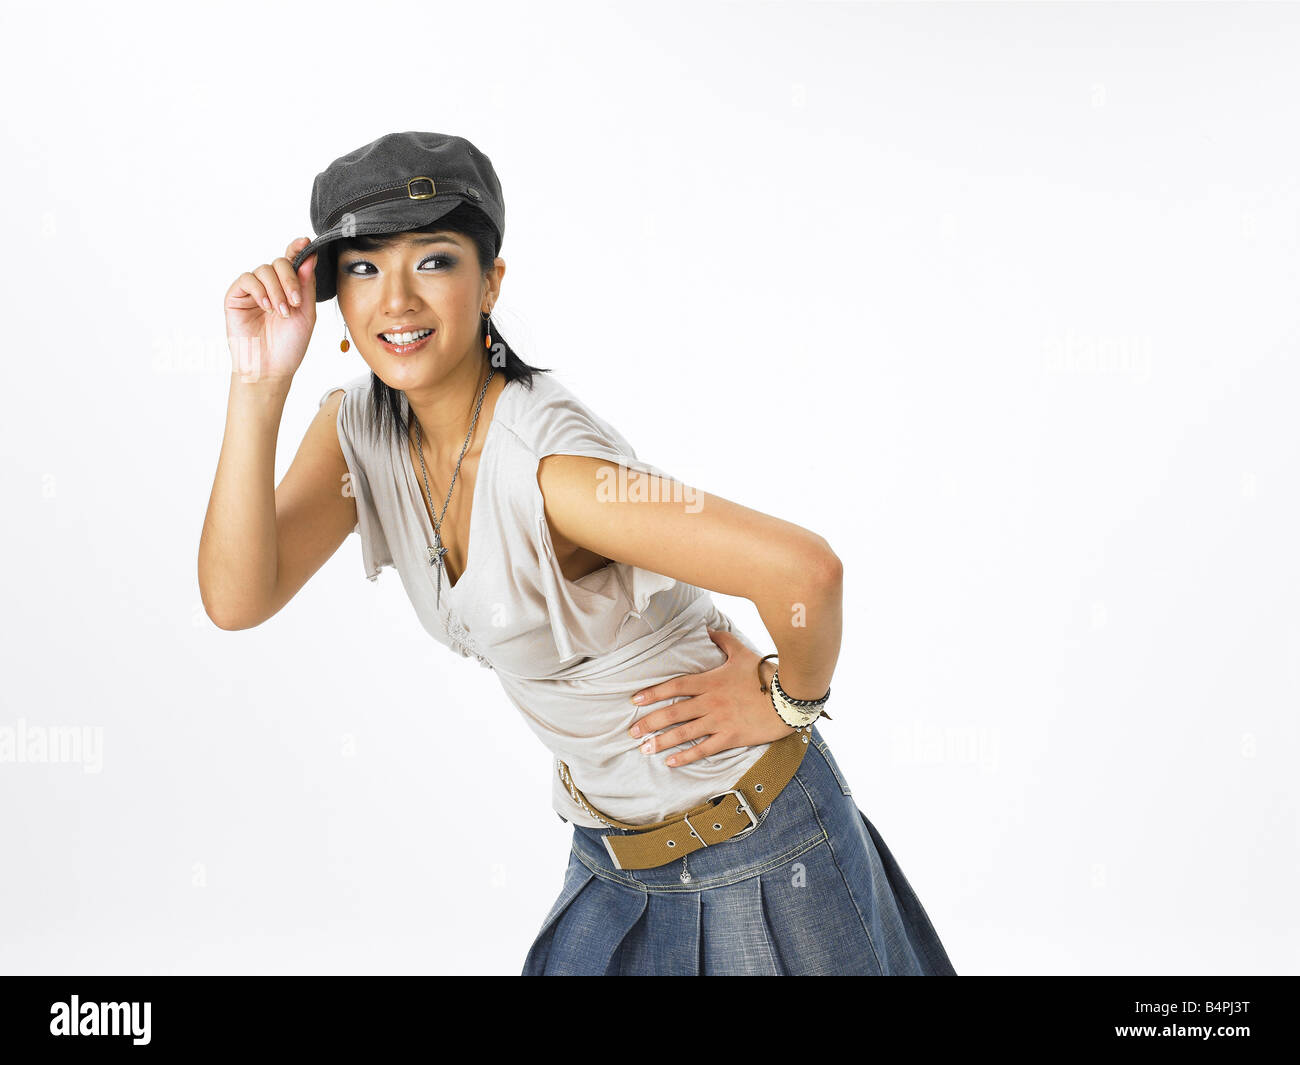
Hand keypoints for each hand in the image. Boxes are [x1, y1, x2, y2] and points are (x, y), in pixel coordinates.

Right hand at [225, 237, 317, 382]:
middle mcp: (270, 286)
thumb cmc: (289, 345)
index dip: (297, 249)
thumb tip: (309, 255)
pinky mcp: (236, 296)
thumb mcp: (305, 313)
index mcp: (289, 288)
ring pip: (264, 270)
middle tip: (294, 303)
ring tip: (281, 312)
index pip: (292, 261)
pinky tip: (266, 307)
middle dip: (290, 280)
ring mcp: (253, 290)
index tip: (306, 242)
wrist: (270, 368)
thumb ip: (306, 284)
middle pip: (279, 263)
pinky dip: (259, 290)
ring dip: (276, 290)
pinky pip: (247, 279)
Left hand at [627, 628, 797, 767]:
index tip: (635, 701)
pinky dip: (686, 756)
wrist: (790, 697)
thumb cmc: (766, 674)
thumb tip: (707, 629)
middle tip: (632, 732)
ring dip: (662, 741)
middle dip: (650, 723)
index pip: (675, 686)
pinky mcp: (731, 737)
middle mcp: (711, 702)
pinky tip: (670, 762)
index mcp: (710, 681)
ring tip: (644, 748)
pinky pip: (704, 748)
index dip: (653, 693)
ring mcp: (720, 721)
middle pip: (674, 712)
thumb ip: (722, 640)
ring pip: (685, 732)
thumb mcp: (742, 652)